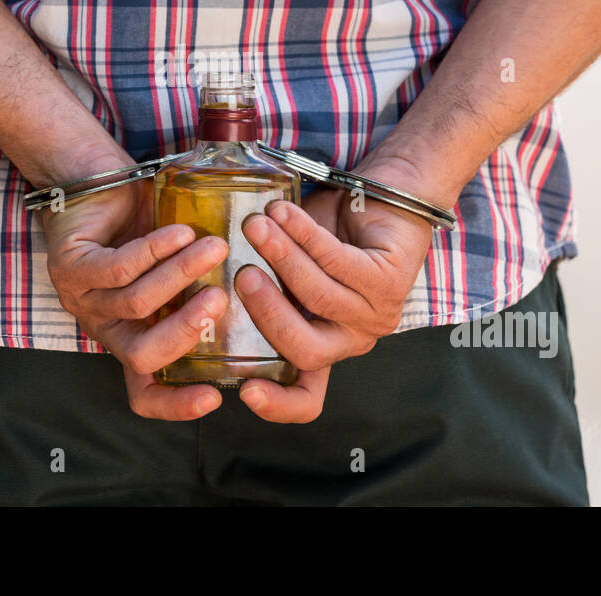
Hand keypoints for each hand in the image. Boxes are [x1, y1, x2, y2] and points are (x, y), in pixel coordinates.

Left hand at [41, 177, 230, 420]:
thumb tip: (263, 290)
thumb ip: (203, 283)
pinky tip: (181, 232)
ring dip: (181, 275)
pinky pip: (118, 268)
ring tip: (215, 248)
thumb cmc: (141, 220)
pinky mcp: (71, 267)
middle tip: (221, 300)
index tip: (217, 397)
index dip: (176, 405)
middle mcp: (105, 326)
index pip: (144, 392)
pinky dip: (155, 250)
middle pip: (142, 357)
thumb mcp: (177, 262)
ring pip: (137, 303)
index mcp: (130, 336)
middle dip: (185, 331)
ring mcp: (83, 299)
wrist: (90, 177)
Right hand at [234, 163, 437, 421]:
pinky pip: (337, 260)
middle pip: (305, 349)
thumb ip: (266, 281)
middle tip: (241, 275)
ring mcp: (375, 313)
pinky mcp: (390, 281)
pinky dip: (304, 234)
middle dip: (267, 312)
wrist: (388, 194)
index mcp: (325, 345)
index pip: (307, 398)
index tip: (244, 392)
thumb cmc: (333, 233)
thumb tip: (211, 277)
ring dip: (281, 256)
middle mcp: (352, 339)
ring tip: (255, 226)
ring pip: (318, 296)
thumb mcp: (291, 267)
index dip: (278, 405)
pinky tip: (282, 212)